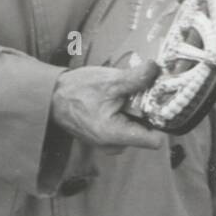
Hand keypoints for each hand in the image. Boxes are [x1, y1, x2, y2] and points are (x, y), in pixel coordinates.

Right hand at [50, 60, 164, 151]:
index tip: (161, 103)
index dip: (162, 121)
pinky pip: (125, 128)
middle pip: (146, 133)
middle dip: (147, 113)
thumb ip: (136, 78)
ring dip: (135, 112)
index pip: (154, 140)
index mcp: (115, 135)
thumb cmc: (77, 91)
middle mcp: (113, 145)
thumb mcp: (109, 81)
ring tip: (124, 94)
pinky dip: (125, 114)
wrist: (53, 97)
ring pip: (136, 129)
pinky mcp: (106, 137)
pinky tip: (116, 100)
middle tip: (141, 92)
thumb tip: (157, 69)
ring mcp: (109, 143)